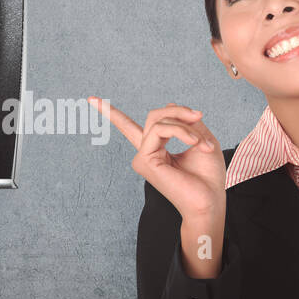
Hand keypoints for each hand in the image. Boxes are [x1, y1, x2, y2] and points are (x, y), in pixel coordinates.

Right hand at [90, 97, 226, 220]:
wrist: (209, 200)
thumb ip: (186, 121)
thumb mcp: (201, 138)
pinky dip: (180, 131)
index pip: (129, 127)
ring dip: (183, 125)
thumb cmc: (208, 175)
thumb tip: (169, 104)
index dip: (110, 113)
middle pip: (155, 115)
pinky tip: (195, 142)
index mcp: (156, 149)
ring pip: (158, 121)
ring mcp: (142, 157)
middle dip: (178, 112)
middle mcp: (146, 153)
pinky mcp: (144, 160)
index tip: (90, 99)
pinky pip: (159, 130)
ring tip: (201, 141)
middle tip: (199, 117)